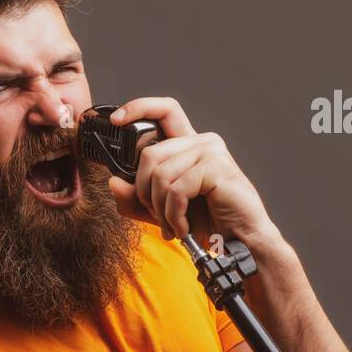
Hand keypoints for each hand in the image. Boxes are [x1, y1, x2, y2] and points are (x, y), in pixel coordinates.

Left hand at [103, 96, 278, 251]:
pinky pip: (176, 189)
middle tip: (156, 214)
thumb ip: (134, 199)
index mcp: (187, 146)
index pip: (164, 111)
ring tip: (174, 226)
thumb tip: (113, 182)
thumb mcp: (159, 212)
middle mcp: (200, 142)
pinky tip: (184, 227)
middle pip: (150, 153)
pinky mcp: (216, 167)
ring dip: (161, 209)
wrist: (238, 242)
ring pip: (160, 174)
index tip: (116, 120)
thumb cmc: (205, 223)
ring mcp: (210, 151)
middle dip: (144, 191)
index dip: (138, 108)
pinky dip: (174, 215)